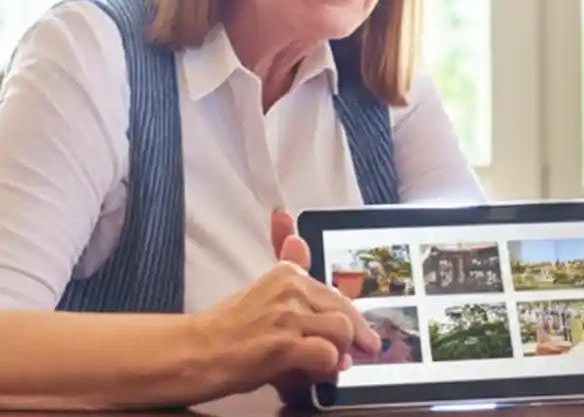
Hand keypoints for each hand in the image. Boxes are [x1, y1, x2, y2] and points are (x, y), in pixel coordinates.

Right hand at [190, 210, 378, 405]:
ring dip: (338, 353)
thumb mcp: (261, 291)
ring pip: (342, 331)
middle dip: (354, 339)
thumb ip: (286, 265)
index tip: (363, 337)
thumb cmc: (227, 329)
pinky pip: (327, 354)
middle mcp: (292, 288)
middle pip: (346, 312)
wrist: (191, 352)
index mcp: (289, 274)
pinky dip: (324, 368)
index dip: (354, 320)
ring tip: (323, 366)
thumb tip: (297, 237)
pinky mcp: (283, 344)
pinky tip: (311, 373)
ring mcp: (287, 315)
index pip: (338, 296)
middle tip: (354, 357)